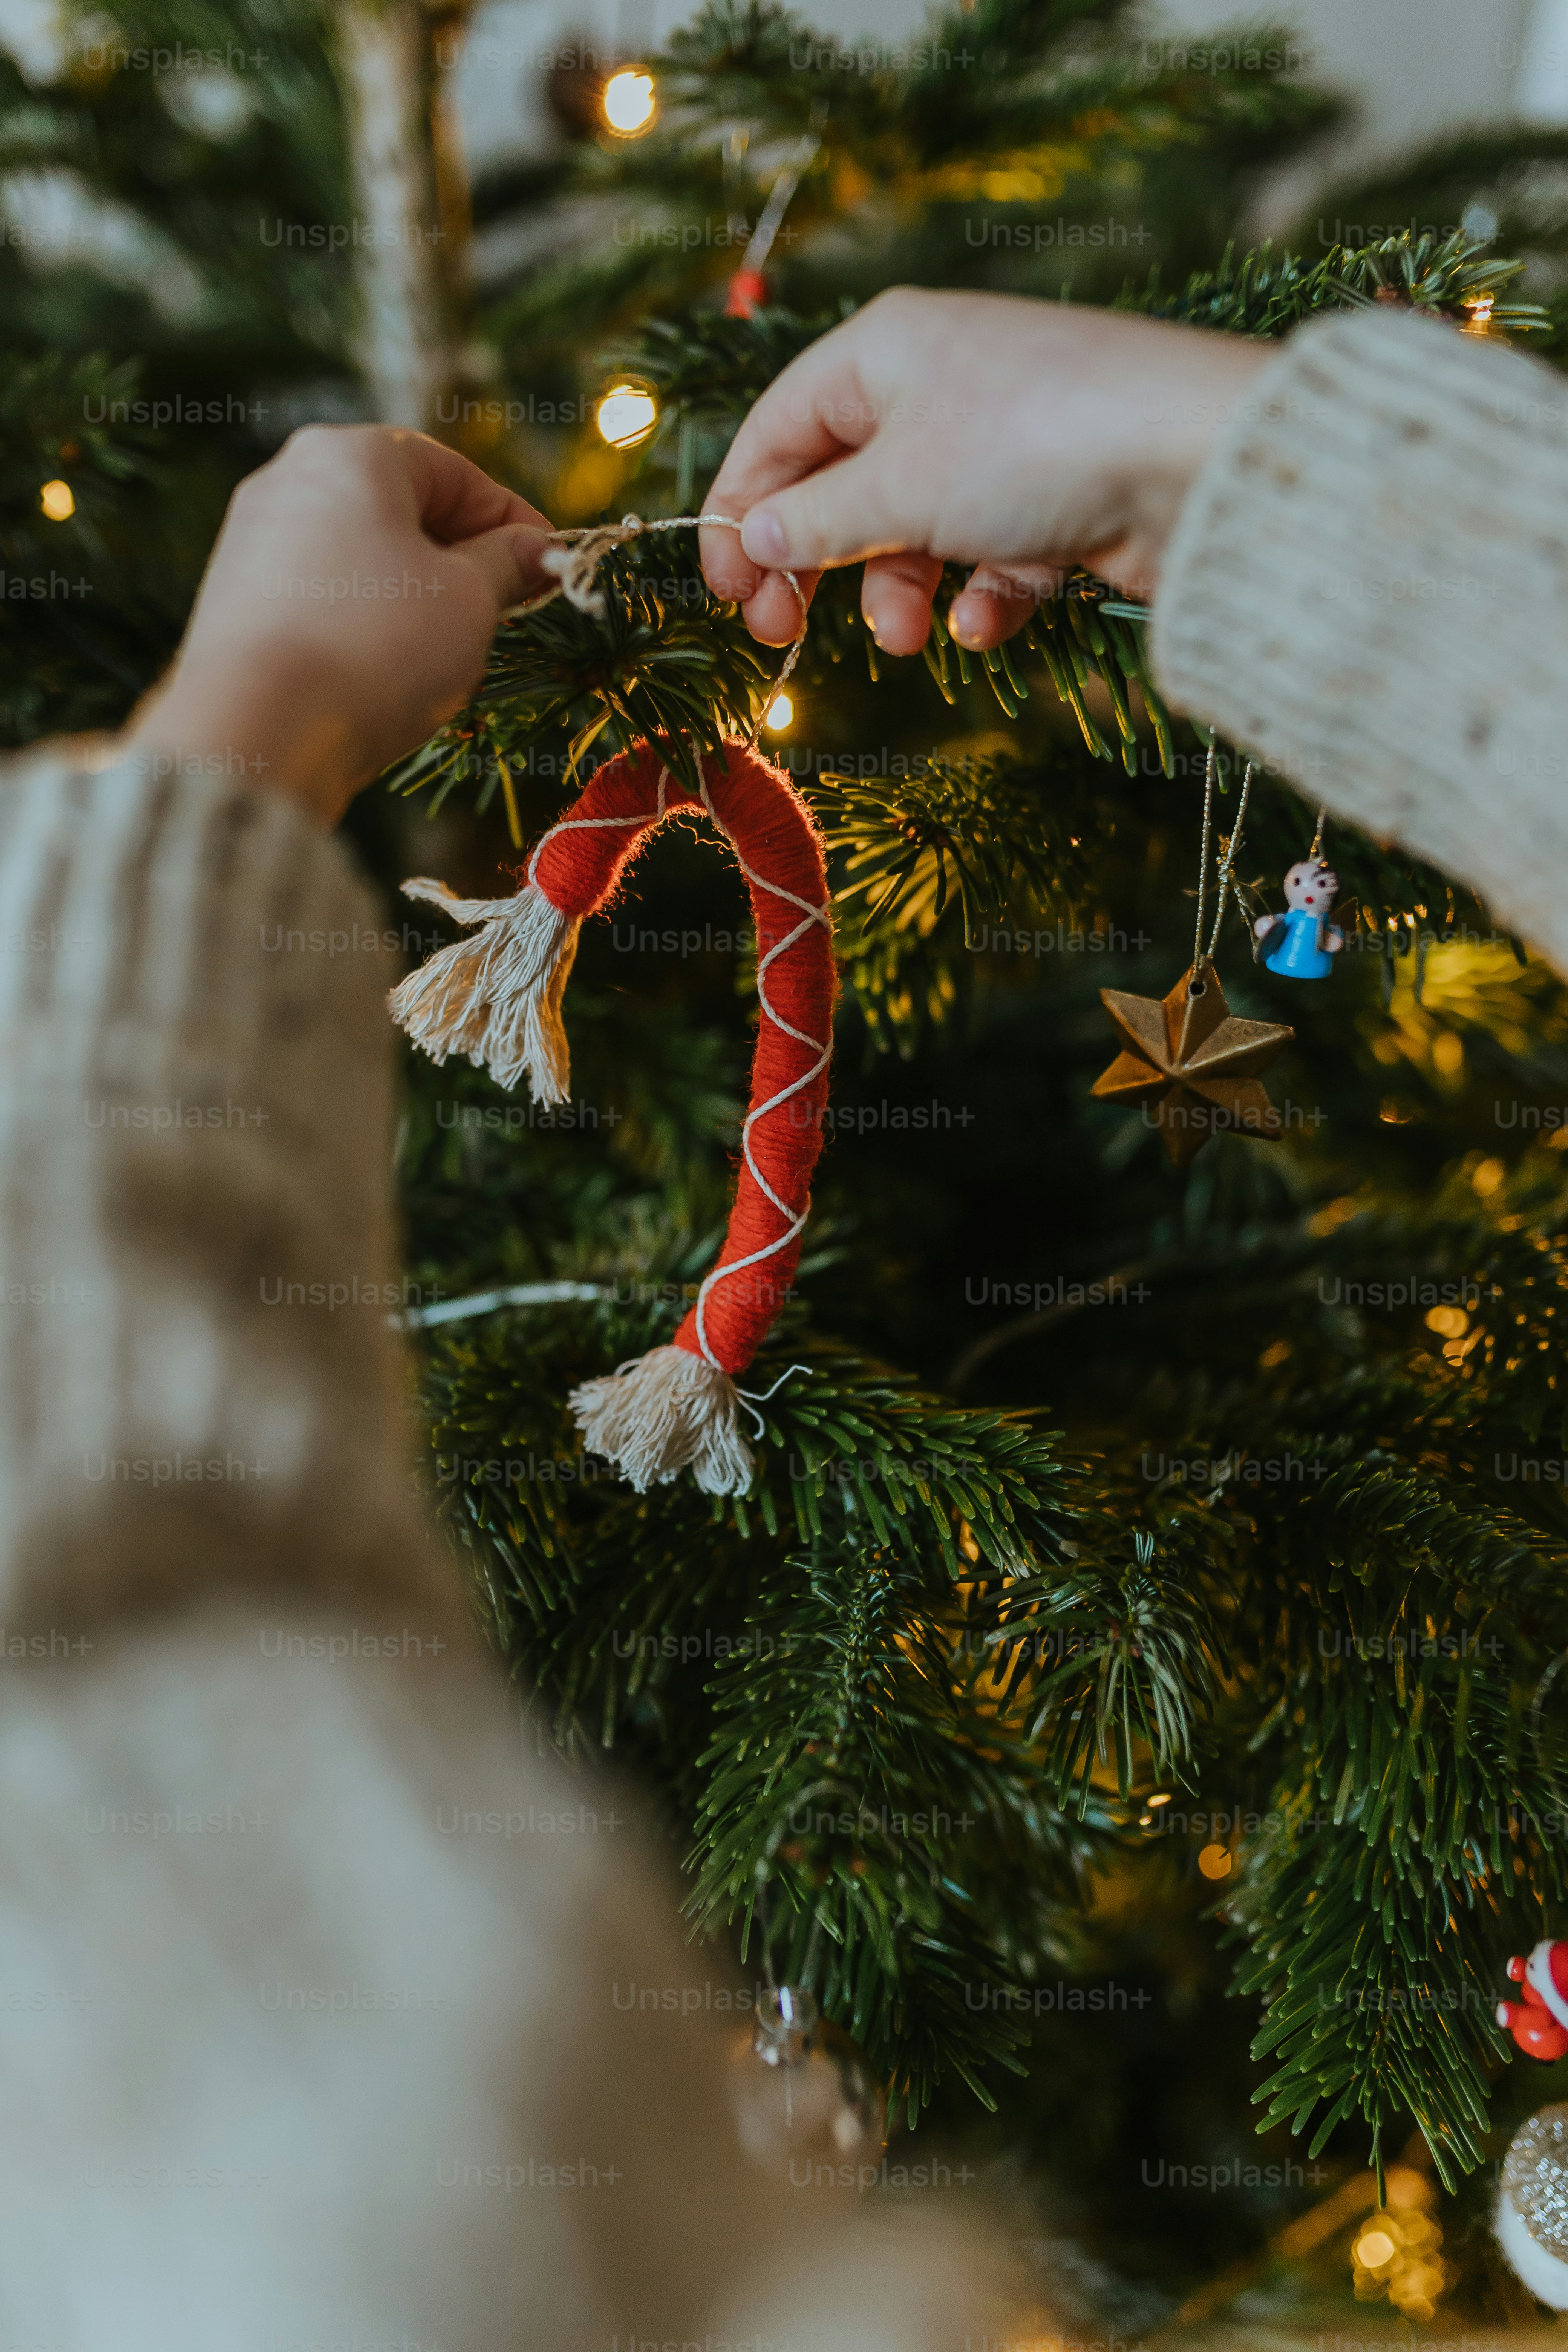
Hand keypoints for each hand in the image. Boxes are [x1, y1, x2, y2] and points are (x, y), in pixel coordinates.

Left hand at [123, 426, 552, 826]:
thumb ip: (506, 564)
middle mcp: (290, 478)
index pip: (456, 473)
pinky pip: (321, 594)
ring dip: (413, 593)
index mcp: (352, 454)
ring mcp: (252, 538)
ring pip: (360, 555)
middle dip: (460, 557)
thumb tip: (534, 549)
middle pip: (401, 508)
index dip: (513, 522)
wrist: (257, 729)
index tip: (549, 566)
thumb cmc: (379, 648)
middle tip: (507, 608)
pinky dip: (363, 620)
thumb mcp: (469, 601)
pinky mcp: (232, 597)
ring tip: (448, 647)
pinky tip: (384, 668)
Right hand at [699, 288, 1272, 653]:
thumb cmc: (1030, 445)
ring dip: (898, 594)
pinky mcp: (1056, 501)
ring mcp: (1000, 444)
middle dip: (814, 564)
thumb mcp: (897, 485)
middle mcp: (938, 387)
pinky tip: (986, 621)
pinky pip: (991, 558)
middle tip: (784, 636)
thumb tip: (753, 535)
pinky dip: (982, 597)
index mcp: (882, 352)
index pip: (778, 432)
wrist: (1192, 458)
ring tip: (908, 637)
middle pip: (840, 485)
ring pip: (913, 532)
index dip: (738, 512)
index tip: (728, 594)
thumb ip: (815, 520)